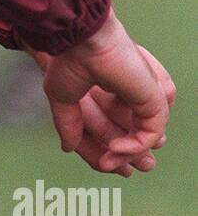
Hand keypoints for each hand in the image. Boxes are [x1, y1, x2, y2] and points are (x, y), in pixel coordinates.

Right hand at [28, 14, 174, 175]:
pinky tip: (117, 149)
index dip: (108, 147)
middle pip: (131, 130)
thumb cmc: (68, 61)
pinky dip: (136, 145)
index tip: (107, 166)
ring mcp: (143, 93)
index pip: (110, 124)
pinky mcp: (154, 97)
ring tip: (113, 164)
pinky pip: (151, 131)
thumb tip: (67, 149)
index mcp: (106, 87)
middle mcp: (128, 90)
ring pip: (145, 133)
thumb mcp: (62, 99)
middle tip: (126, 172)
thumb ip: (68, 124)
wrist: (81, 43)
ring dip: (130, 153)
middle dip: (129, 153)